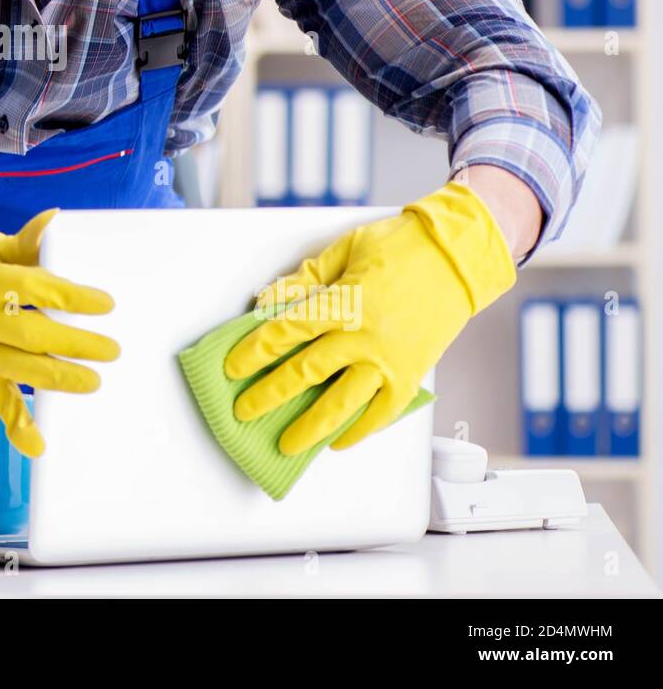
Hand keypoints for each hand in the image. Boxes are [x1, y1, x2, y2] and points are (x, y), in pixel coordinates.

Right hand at [0, 207, 119, 457]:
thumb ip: (28, 241)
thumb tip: (56, 219)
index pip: (35, 289)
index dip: (71, 297)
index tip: (105, 303)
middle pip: (30, 335)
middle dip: (73, 344)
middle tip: (111, 349)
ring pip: (18, 369)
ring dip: (57, 379)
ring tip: (93, 382)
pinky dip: (16, 425)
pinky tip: (38, 444)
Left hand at [223, 181, 515, 454]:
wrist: (457, 257)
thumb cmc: (403, 246)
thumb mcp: (345, 249)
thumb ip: (305, 278)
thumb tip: (270, 300)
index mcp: (343, 302)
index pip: (285, 332)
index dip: (255, 352)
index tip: (233, 367)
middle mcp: (364, 336)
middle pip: (305, 372)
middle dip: (269, 395)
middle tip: (245, 411)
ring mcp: (389, 361)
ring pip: (341, 404)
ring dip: (310, 428)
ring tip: (287, 443)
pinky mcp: (411, 375)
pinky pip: (382, 414)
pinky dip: (359, 432)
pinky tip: (338, 441)